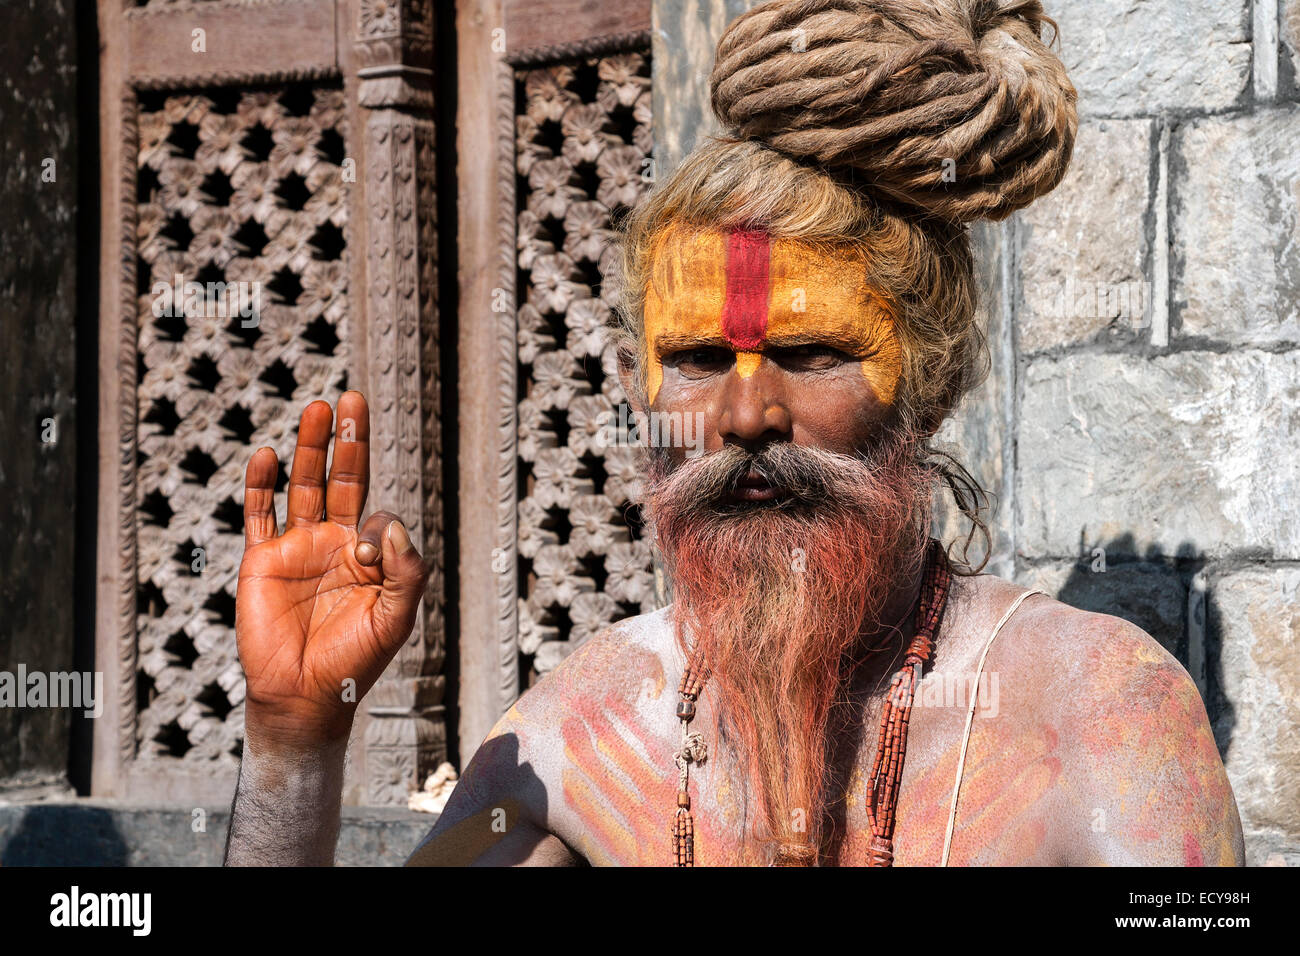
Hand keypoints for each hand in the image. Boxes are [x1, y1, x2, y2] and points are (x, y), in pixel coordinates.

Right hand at [234, 391, 428, 748]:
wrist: (305, 697)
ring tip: (318, 407)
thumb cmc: (356, 662)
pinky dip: (262, 485)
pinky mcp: (263, 560)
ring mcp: (297, 548)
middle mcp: (334, 543)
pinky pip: (260, 514)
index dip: (378, 526)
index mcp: (370, 556)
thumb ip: (406, 570)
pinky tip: (267, 455)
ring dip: (310, 448)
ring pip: (304, 485)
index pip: (378, 514)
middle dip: (348, 440)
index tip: (369, 558)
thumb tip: (391, 522)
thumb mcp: (396, 617)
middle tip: (352, 398)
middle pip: (343, 479)